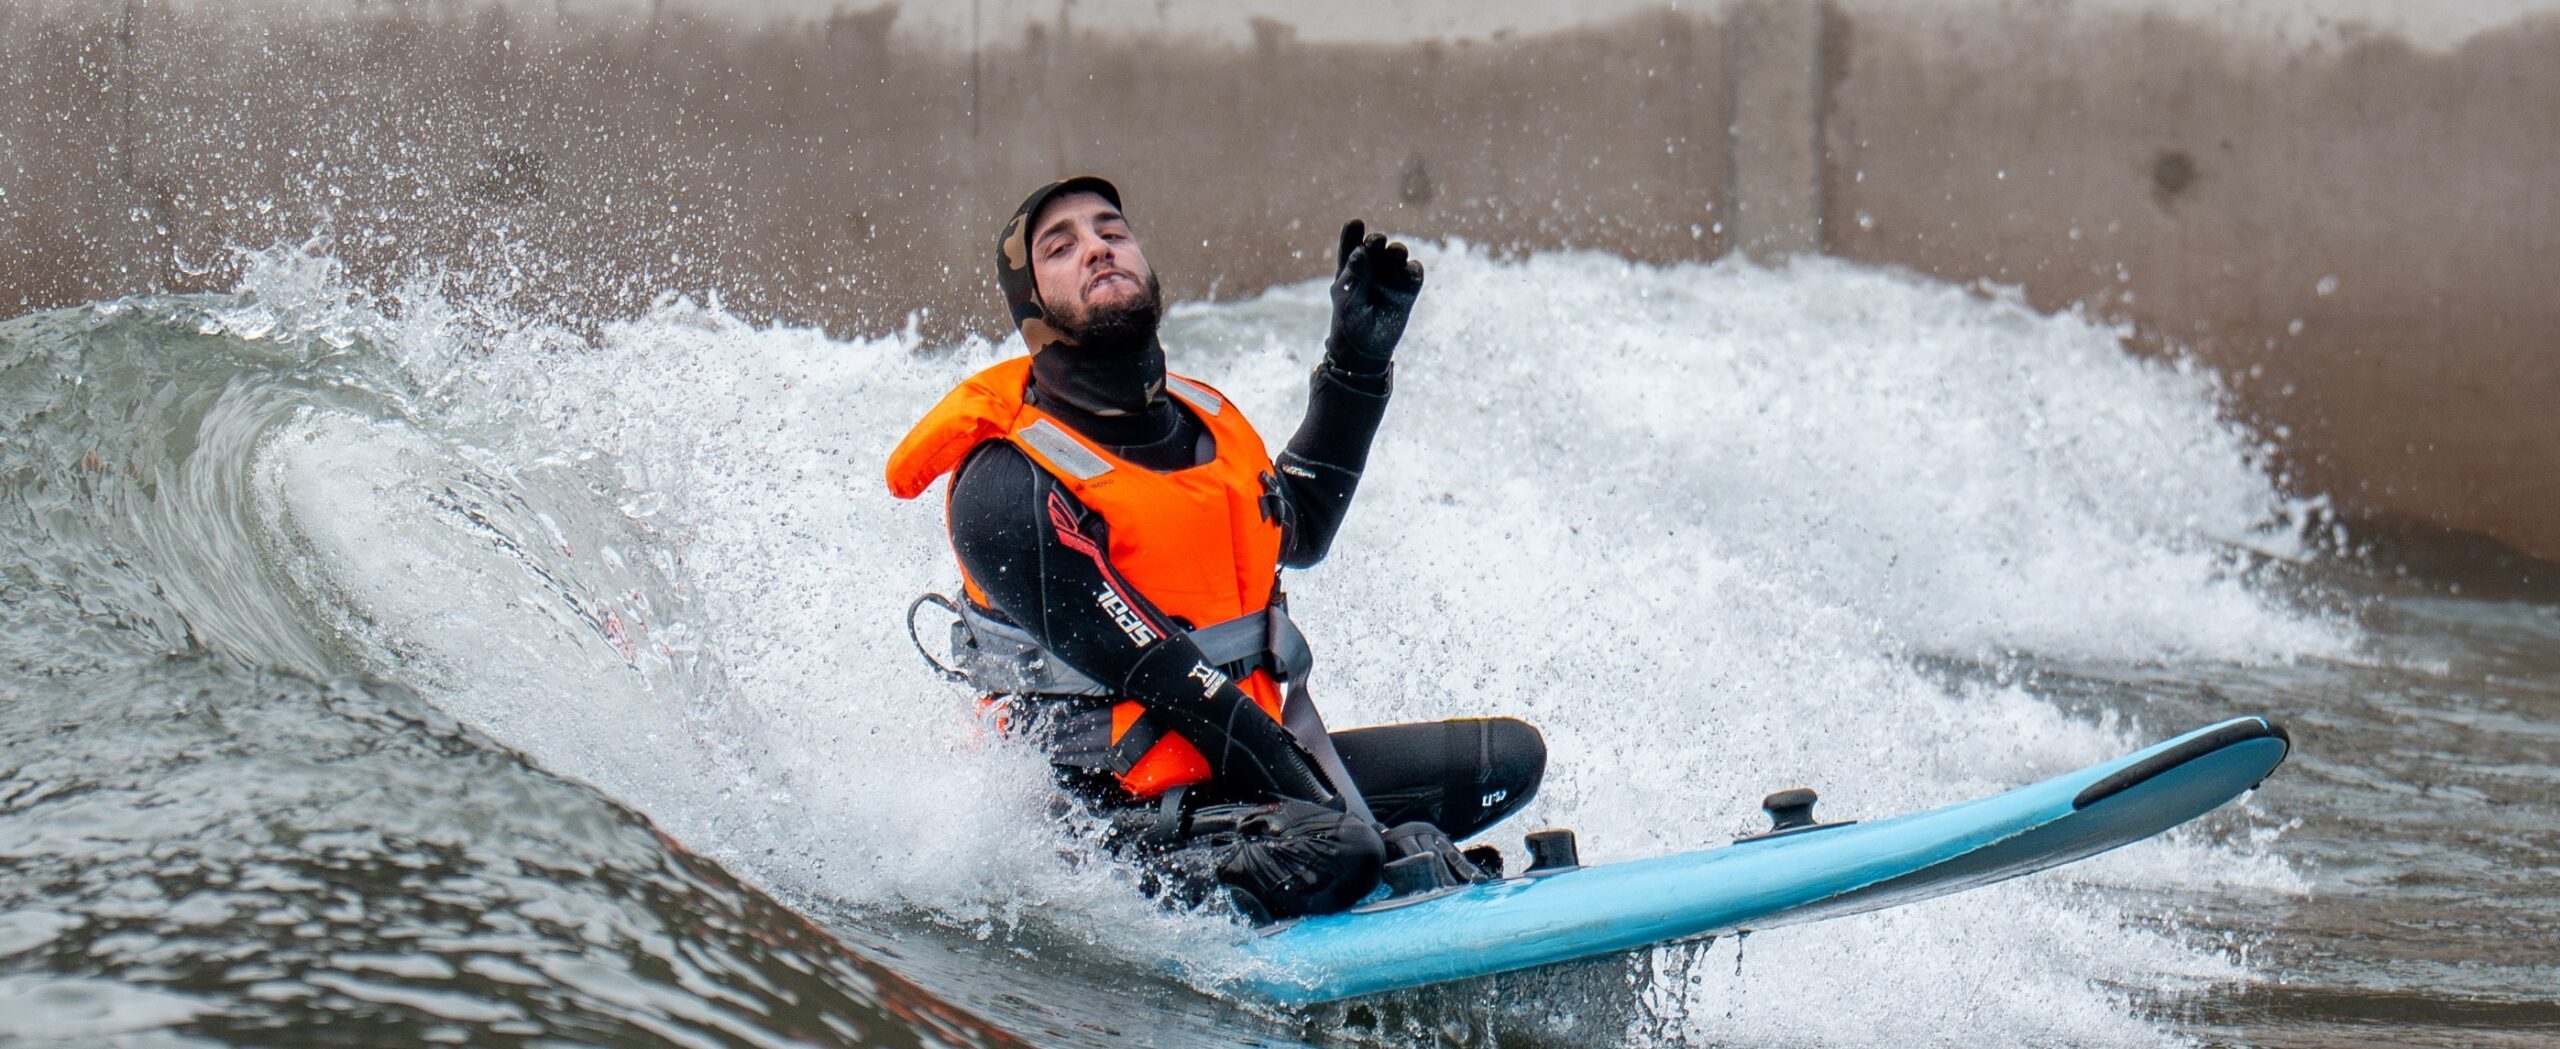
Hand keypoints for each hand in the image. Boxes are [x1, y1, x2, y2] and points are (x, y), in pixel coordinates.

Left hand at [1324, 219, 1423, 374]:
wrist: (1364, 350)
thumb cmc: (1349, 322)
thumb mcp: (1346, 299)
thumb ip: (1354, 275)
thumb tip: (1361, 251)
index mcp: (1352, 266)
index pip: (1352, 242)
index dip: (1353, 231)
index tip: (1356, 224)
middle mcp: (1372, 267)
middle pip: (1377, 244)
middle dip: (1377, 240)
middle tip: (1376, 242)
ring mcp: (1391, 276)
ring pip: (1397, 254)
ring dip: (1397, 251)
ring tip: (1396, 253)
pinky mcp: (1407, 289)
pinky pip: (1414, 273)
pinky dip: (1413, 269)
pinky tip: (1409, 270)